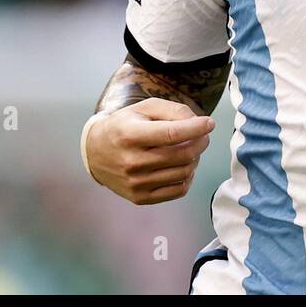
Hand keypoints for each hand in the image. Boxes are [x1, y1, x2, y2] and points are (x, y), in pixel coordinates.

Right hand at [82, 98, 213, 204]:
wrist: (96, 152)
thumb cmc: (125, 125)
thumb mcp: (144, 108)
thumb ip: (173, 111)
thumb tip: (199, 123)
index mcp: (130, 135)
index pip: (172, 134)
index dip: (196, 128)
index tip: (209, 123)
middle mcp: (131, 161)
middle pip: (181, 155)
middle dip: (200, 142)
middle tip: (202, 135)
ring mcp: (135, 183)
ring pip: (183, 173)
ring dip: (195, 159)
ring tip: (190, 149)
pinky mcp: (140, 198)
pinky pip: (178, 190)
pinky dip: (187, 177)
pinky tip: (182, 166)